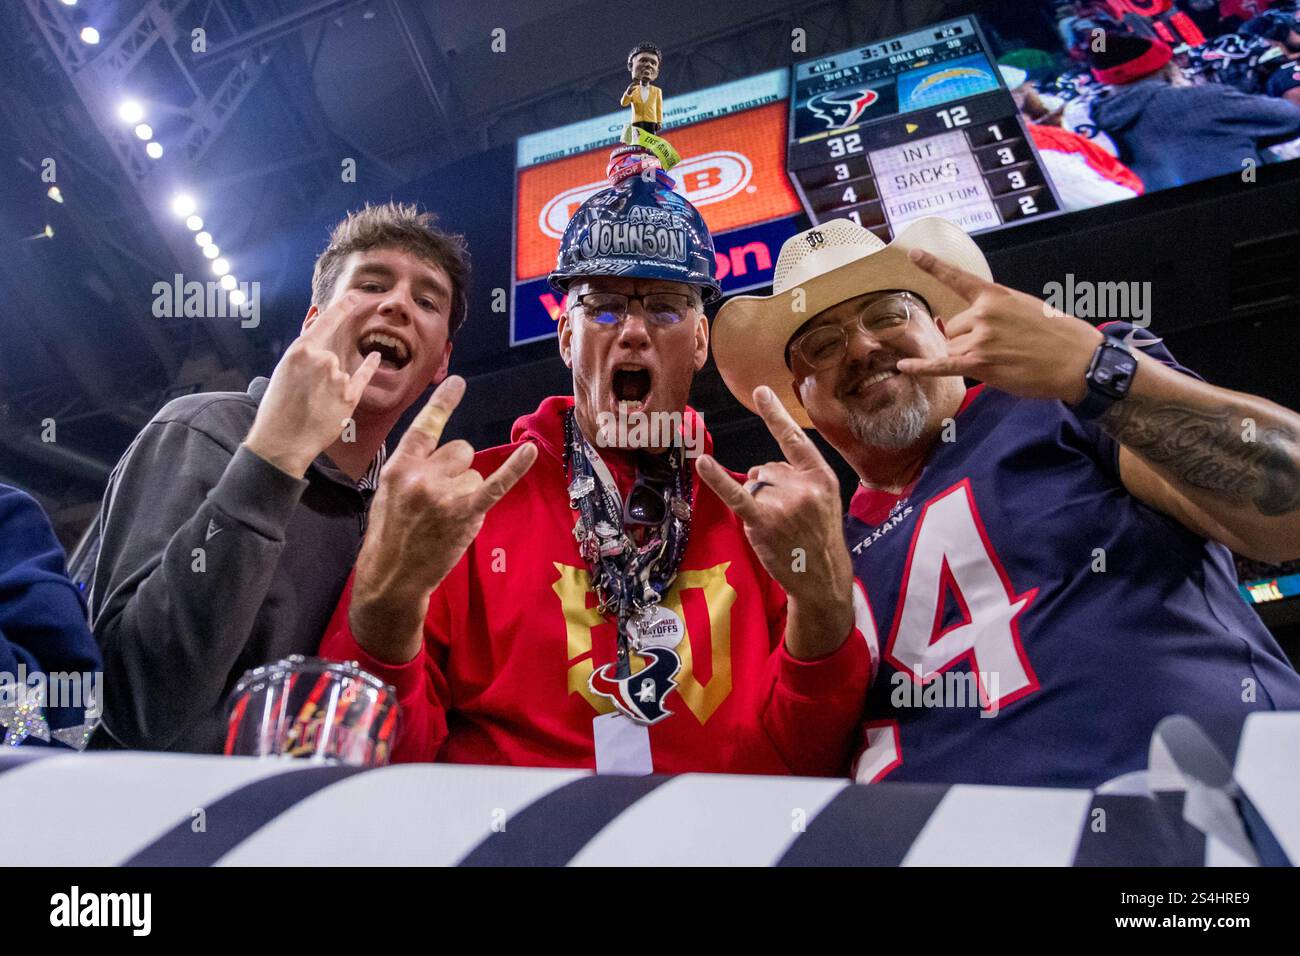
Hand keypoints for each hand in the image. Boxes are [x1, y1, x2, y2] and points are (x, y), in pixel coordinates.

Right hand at [244, 291, 379, 477]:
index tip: (354, 296)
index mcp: (300, 350)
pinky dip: (370, 366)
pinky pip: (363, 376)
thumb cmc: (278, 407)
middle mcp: (322, 359)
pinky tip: (375, 356)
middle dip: (321, 374)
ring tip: (313, 405)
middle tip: (304, 394)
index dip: (342, 307)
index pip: (327, 321)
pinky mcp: (350, 397)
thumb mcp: (284, 371)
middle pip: (331, 358)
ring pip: (340, 373)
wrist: (282, 440)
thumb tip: (319, 333)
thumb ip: (304, 352)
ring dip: (331, 387)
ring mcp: (337, 378)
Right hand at [349, 375, 537, 663]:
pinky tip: (529, 451)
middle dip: (457, 470)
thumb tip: (444, 454)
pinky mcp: (465, 513)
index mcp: (400, 466)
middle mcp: (422, 474)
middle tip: (439, 500)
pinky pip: (495, 484)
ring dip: (468, 493)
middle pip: (461, 450)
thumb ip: (413, 468)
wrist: (392, 577)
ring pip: (475, 473)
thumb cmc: (391, 535)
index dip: (443, 403)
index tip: (459, 382)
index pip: (425, 426)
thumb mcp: (388, 493)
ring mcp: (444, 494)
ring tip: (446, 518)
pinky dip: (514, 467)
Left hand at [697, 386, 853, 658]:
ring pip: (754, 485)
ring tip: (777, 527)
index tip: (761, 391)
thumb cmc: (818, 538)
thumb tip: (761, 472)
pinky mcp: (763, 521)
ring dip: (758, 502)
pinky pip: (736, 494)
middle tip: (786, 517)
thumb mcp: (823, 501)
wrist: (822, 577)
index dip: (776, 415)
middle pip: (766, 468)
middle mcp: (803, 486)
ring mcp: (784, 503)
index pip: (794, 439)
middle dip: (768, 488)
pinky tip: (702, 463)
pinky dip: (717, 478)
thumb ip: (798, 478)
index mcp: (821, 476)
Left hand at [897, 248, 1103, 404]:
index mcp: (996, 296)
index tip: (913, 254)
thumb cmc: (1058, 335)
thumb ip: (997, 309)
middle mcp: (983, 314)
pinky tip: (904, 367)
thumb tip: (975, 323)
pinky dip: (922, 368)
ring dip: (966, 356)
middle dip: (965, 338)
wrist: (1078, 361)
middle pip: (952, 327)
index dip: (933, 266)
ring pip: (951, 348)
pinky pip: (942, 365)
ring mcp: (980, 339)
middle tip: (997, 347)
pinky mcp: (980, 365)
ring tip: (999, 359)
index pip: (958, 278)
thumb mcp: (1027, 307)